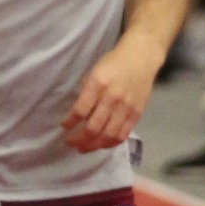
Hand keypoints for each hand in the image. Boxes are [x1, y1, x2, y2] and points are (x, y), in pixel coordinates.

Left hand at [61, 36, 164, 152]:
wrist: (141, 57)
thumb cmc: (113, 63)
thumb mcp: (94, 71)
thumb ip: (86, 92)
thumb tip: (77, 113)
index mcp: (98, 84)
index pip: (80, 110)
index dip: (70, 122)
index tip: (64, 126)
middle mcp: (112, 97)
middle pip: (93, 127)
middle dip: (78, 139)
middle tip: (70, 142)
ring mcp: (126, 107)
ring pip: (107, 135)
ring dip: (92, 145)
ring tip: (83, 148)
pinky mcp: (136, 114)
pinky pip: (122, 135)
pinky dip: (110, 144)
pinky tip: (101, 145)